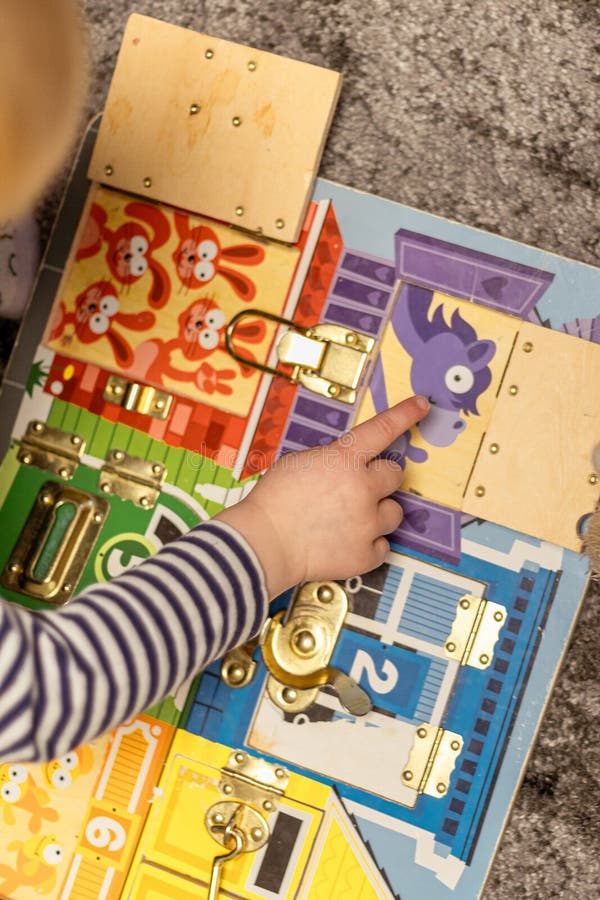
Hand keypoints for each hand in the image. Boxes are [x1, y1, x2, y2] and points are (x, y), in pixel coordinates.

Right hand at [217, 395, 428, 597]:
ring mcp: (367, 523)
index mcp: (344, 459)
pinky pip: (383, 545)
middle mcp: (363, 488)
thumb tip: (347, 467)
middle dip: (381, 479)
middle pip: (395, 474)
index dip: (405, 414)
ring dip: (378, 513)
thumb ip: (331, 460)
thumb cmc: (273, 501)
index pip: (383, 429)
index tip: (421, 405)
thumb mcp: (300, 462)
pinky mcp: (366, 554)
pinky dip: (369, 544)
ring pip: (395, 512)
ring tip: (351, 520)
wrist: (263, 544)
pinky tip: (346, 542)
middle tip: (360, 489)